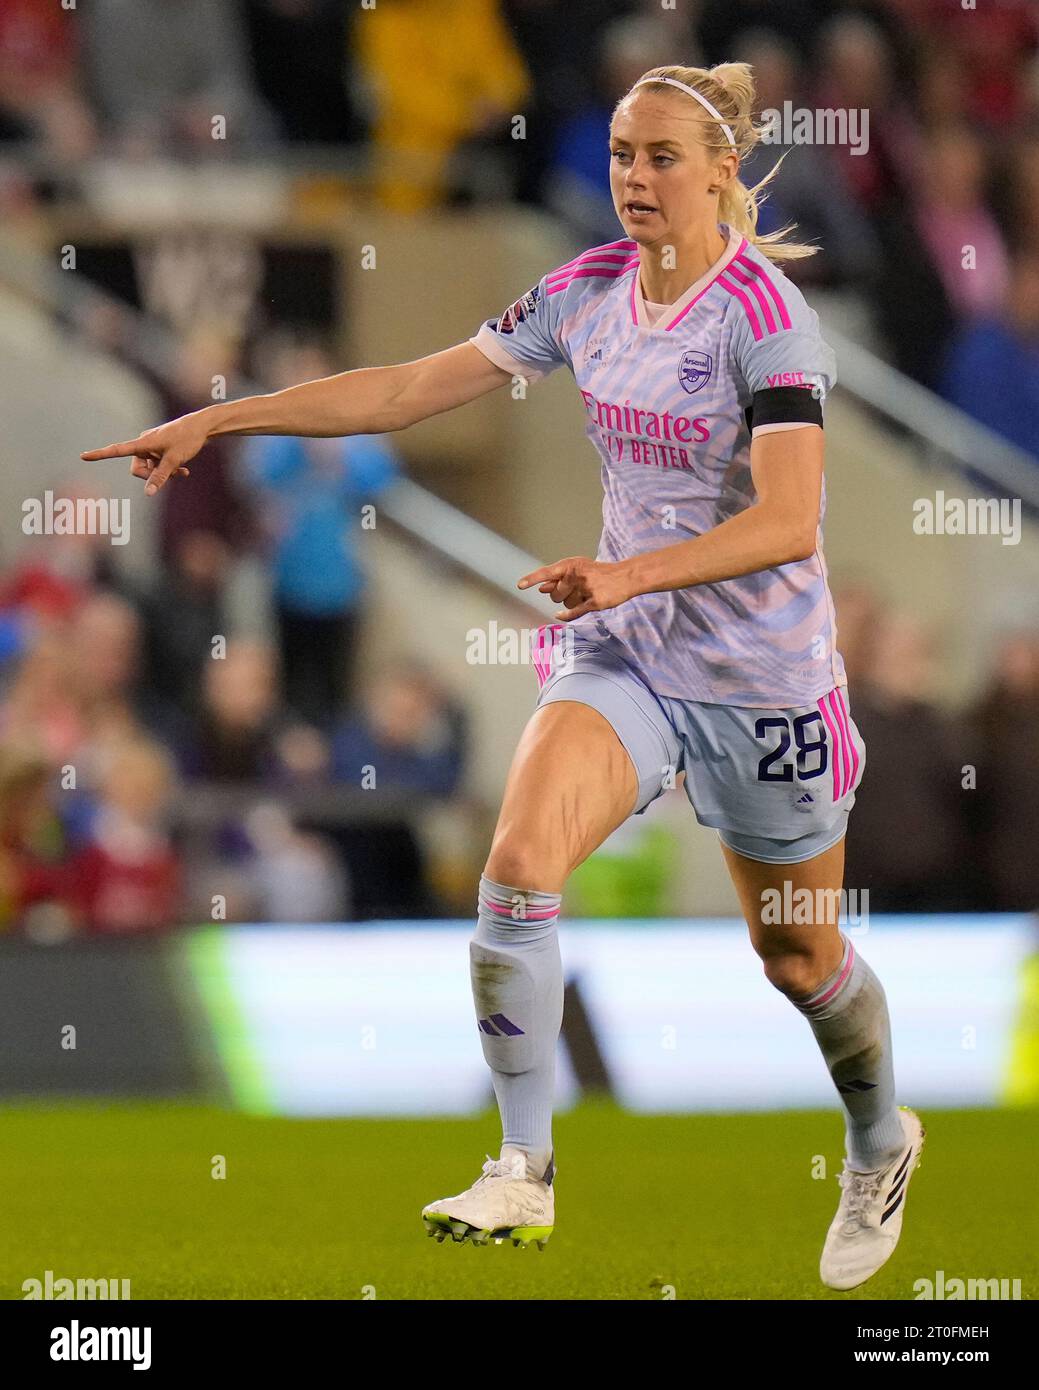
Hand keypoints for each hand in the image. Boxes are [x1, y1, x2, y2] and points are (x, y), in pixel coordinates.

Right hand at [80, 410, 210, 493]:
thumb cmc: (188, 439)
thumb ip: (160, 477)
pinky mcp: (160, 449)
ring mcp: (152, 446)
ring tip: (182, 471)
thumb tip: (148, 493)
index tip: (83, 456)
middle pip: (137, 469)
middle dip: (151, 477)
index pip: (116, 450)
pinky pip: (158, 465)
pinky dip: (168, 470)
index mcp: (142, 443)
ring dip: (164, 474)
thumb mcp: (174, 460)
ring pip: (150, 469)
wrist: (203, 426)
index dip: (100, 454)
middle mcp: (143, 443)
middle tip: (172, 475)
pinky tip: (185, 471)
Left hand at [517, 555, 635, 620]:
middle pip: (555, 594)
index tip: (520, 585)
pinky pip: (574, 612)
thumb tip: (540, 587)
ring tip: (585, 595)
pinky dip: (566, 615)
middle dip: (560, 596)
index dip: (533, 578)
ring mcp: (586, 588)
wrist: (625, 577)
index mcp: (571, 565)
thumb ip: (559, 578)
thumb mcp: (578, 569)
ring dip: (571, 603)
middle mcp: (577, 575)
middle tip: (574, 590)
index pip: (547, 572)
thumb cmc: (598, 573)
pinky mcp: (595, 602)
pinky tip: (559, 616)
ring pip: (565, 604)